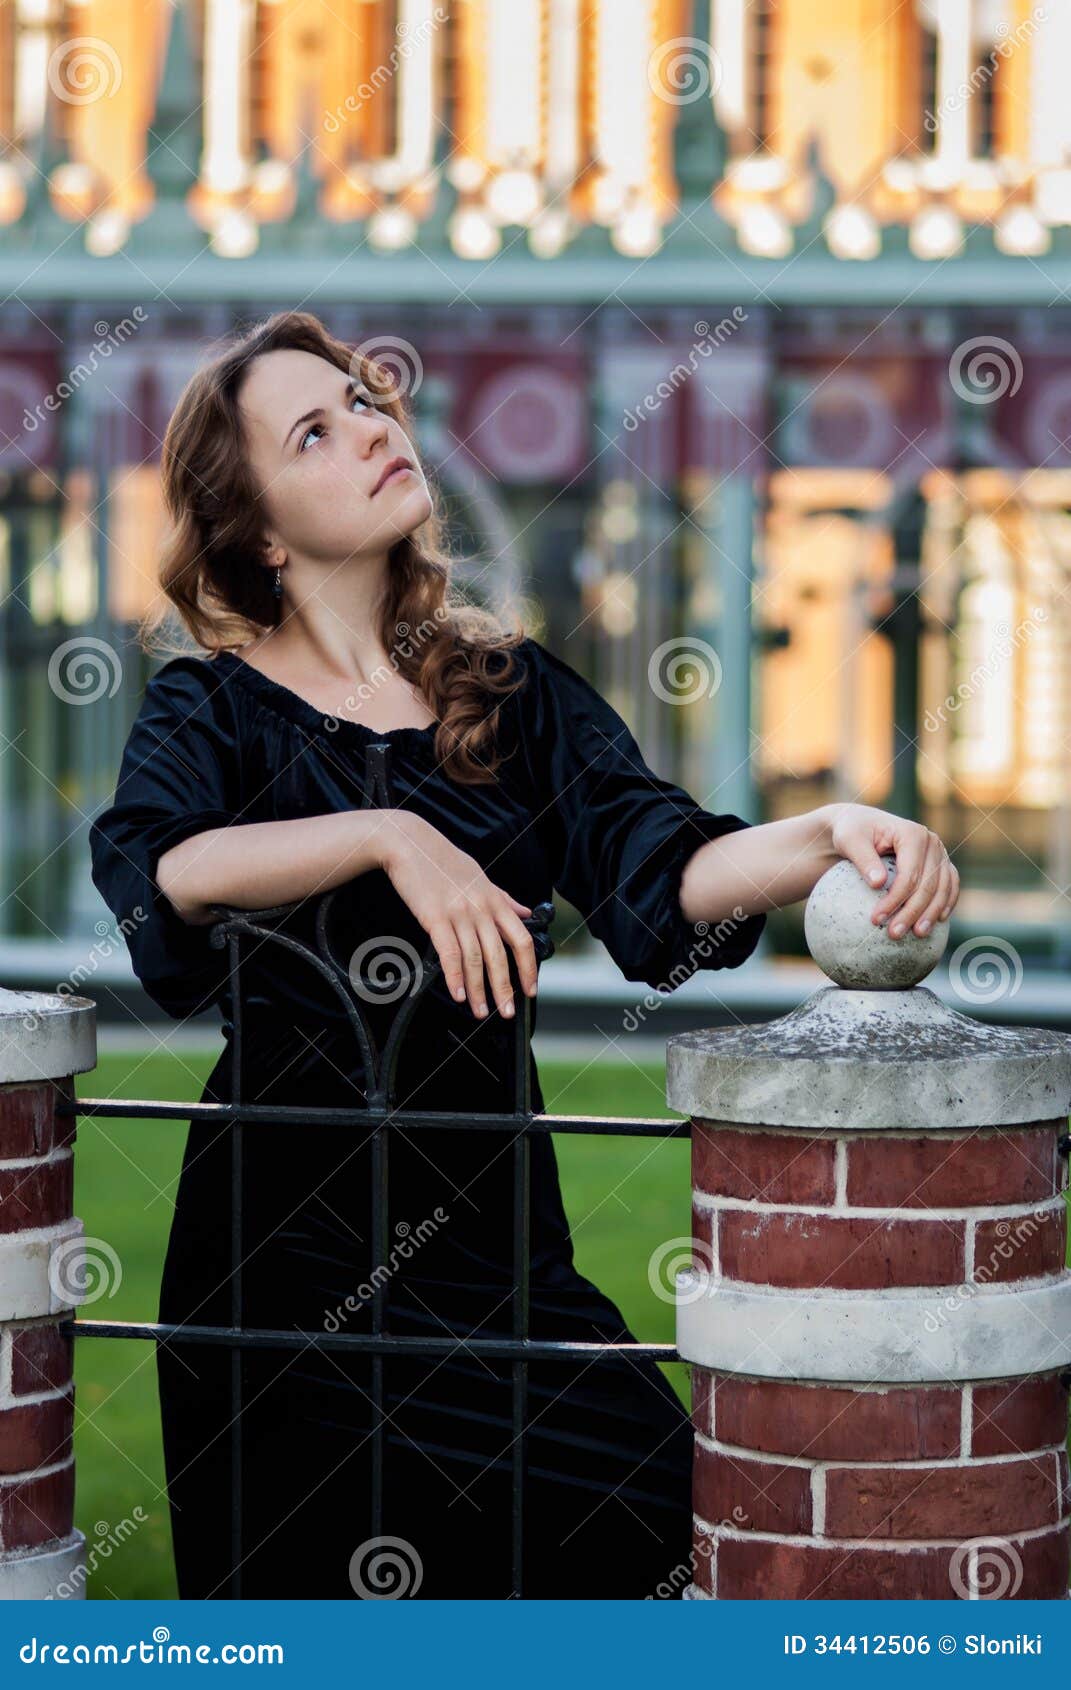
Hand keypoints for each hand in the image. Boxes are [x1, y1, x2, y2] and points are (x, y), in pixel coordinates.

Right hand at [379, 812, 538, 1018]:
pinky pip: (449, 952)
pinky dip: (454, 976)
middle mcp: (482, 908)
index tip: (530, 989)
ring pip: (475, 958)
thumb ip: (504, 898)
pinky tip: (457, 993)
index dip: (528, 968)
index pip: (522, 939)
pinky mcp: (435, 917)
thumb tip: (527, 912)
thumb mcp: (480, 875)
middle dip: (505, 989)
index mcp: (495, 900)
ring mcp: (459, 913)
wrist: (409, 842)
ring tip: (478, 1011)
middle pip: (500, 956)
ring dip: (478, 989)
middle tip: (506, 1012)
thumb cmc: (443, 859)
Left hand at [825, 803, 959, 938]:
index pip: (909, 874)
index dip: (895, 899)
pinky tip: (938, 921)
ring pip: (944, 888)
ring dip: (932, 913)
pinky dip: (946, 903)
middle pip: (928, 884)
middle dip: (913, 912)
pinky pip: (951, 886)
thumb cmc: (852, 832)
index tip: (876, 919)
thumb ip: (863, 858)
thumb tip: (878, 884)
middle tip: (894, 934)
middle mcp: (932, 842)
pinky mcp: (941, 863)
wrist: (862, 826)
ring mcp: (939, 853)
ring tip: (917, 934)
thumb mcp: (849, 840)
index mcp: (912, 833)